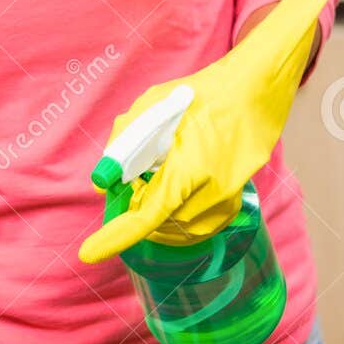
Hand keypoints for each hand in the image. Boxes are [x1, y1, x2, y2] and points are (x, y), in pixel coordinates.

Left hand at [78, 0, 325, 264]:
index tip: (88, 254)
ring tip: (158, 177)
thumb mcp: (152, 106)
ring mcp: (227, 199)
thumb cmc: (202, 95)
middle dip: (137, 210)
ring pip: (178, 229)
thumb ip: (123, 143)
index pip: (145, 217)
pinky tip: (176, 191)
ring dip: (158, 214)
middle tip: (133, 182)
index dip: (115, 238)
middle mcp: (212, 192)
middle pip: (158, 224)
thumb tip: (103, 184)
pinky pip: (198, 225)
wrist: (256, 90)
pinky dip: (178, 217)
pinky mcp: (236, 201)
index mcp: (189, 168)